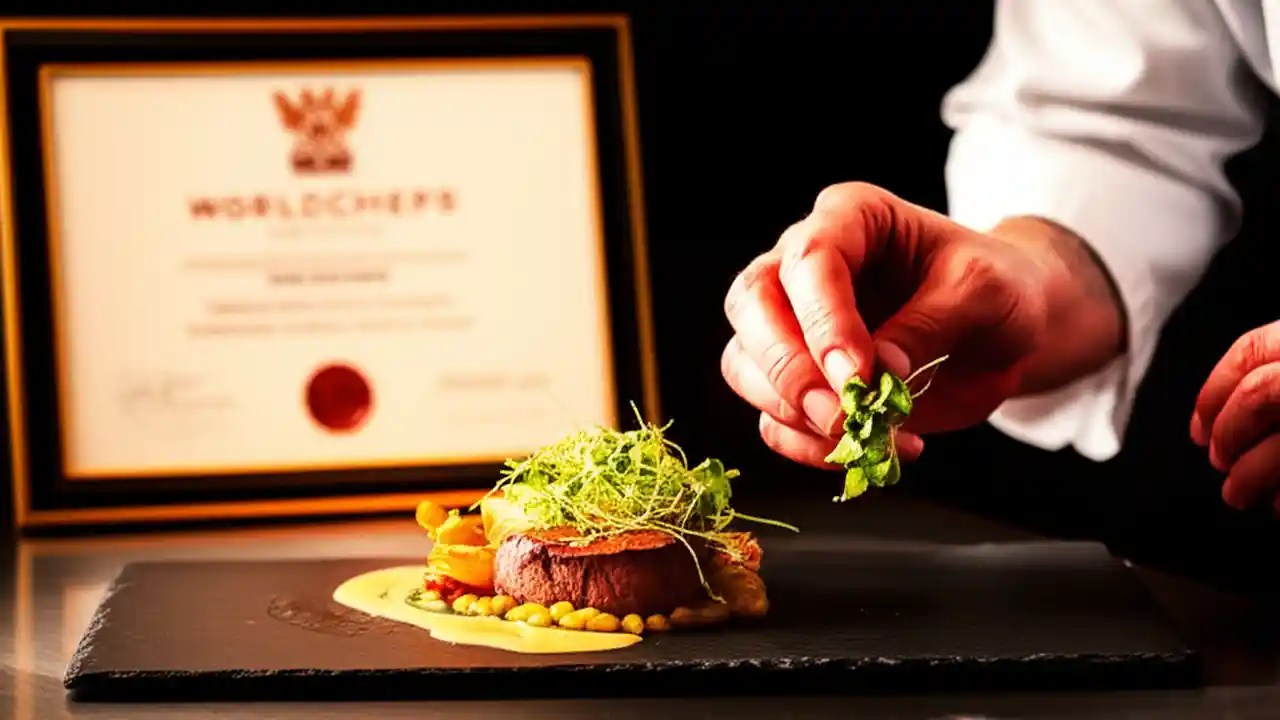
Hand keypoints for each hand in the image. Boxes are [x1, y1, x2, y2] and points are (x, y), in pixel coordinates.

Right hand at [721, 182, 1065, 467]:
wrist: (1002, 332)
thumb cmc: (996, 289)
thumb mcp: (986, 292)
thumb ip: (932, 323)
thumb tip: (879, 371)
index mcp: (849, 218)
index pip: (809, 259)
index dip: (824, 321)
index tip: (859, 375)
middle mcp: (801, 265)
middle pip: (751, 304)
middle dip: (788, 368)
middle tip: (842, 413)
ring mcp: (790, 323)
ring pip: (744, 364)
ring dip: (792, 412)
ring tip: (863, 435)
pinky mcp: (797, 380)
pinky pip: (772, 418)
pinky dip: (809, 446)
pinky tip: (869, 448)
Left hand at [1191, 320, 1279, 512]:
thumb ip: (1274, 374)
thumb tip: (1222, 425)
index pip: (1253, 351)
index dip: (1215, 390)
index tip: (1198, 428)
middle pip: (1260, 393)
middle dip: (1228, 432)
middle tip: (1217, 461)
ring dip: (1250, 473)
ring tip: (1237, 494)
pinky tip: (1279, 508)